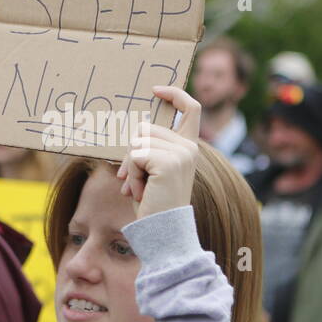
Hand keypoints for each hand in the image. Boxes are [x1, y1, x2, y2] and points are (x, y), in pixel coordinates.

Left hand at [116, 85, 199, 219]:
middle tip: (135, 180)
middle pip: (145, 128)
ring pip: (137, 142)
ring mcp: (181, 153)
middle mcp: (189, 147)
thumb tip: (134, 129)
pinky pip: (135, 156)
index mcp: (189, 146)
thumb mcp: (153, 170)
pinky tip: (141, 192)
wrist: (164, 231)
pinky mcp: (168, 162)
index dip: (174, 93)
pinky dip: (131, 175)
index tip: (155, 90)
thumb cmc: (155, 203)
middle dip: (132, 154)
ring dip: (130, 167)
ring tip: (142, 188)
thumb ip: (150, 148)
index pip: (191, 108)